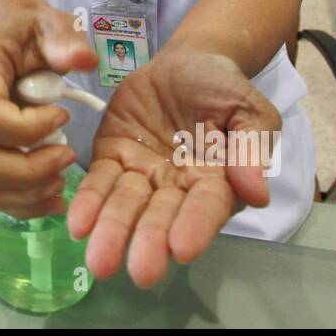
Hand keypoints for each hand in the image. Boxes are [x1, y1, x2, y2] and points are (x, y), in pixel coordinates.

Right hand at [0, 2, 97, 218]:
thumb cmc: (29, 33)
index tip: (63, 117)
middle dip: (26, 171)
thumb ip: (64, 39)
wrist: (8, 41)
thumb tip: (84, 60)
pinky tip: (48, 195)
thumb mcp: (50, 23)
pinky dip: (16, 203)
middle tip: (67, 157)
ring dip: (21, 193)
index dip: (25, 129)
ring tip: (60, 181)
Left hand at [68, 46, 281, 287]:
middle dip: (150, 242)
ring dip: (113, 231)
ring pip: (126, 205)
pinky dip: (88, 201)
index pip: (207, 206)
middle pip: (162, 216)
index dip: (195, 226)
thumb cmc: (222, 88)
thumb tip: (257, 192)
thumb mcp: (247, 109)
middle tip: (139, 271)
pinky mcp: (113, 156)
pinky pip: (99, 181)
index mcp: (217, 180)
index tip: (183, 248)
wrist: (186, 63)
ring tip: (98, 260)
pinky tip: (78, 223)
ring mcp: (142, 173)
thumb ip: (251, 147)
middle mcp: (177, 186)